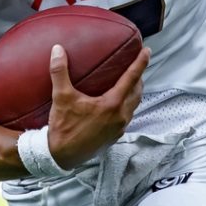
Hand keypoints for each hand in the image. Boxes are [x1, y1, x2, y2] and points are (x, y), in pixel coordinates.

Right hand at [45, 43, 150, 169]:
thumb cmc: (64, 126)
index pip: (131, 78)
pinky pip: (127, 116)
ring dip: (134, 92)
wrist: (62, 156)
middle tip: (136, 65)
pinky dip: (127, 105)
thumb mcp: (61, 97)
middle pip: (137, 92)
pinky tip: (118, 103)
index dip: (140, 63)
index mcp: (112, 104)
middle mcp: (120, 116)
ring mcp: (119, 128)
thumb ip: (60, 71)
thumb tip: (57, 49)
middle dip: (139, 77)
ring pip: (134, 105)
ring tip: (130, 82)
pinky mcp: (114, 136)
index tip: (147, 51)